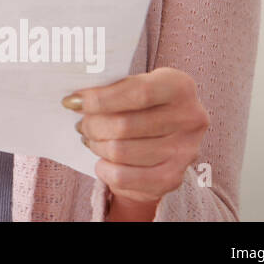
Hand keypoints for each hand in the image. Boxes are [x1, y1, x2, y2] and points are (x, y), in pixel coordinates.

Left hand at [67, 67, 209, 209]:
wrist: (167, 137)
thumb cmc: (143, 105)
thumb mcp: (134, 86)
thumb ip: (112, 89)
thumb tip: (75, 100)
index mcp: (179, 86)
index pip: (137, 92)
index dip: (100, 99)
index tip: (73, 101)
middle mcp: (189, 118)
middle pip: (125, 125)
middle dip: (93, 125)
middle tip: (81, 124)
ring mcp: (184, 151)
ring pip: (121, 151)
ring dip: (97, 145)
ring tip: (91, 139)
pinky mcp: (173, 177)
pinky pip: (124, 177)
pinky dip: (104, 169)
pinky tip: (102, 160)